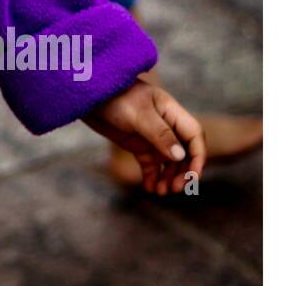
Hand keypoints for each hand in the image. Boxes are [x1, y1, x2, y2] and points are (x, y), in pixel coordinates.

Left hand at [82, 73, 206, 195]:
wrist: (87, 94)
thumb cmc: (114, 96)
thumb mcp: (139, 114)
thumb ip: (160, 134)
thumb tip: (181, 156)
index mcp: (171, 111)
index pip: (194, 135)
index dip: (198, 157)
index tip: (192, 178)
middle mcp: (165, 124)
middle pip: (183, 152)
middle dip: (182, 172)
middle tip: (174, 189)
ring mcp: (151, 135)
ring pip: (168, 161)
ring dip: (167, 177)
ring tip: (160, 191)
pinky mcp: (137, 143)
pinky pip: (150, 163)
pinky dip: (152, 175)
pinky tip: (149, 187)